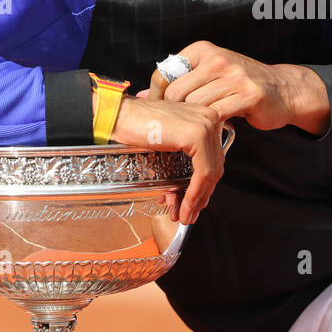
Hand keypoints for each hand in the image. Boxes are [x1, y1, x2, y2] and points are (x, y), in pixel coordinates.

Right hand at [110, 93, 224, 225]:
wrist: (117, 116)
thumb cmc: (134, 126)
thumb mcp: (168, 142)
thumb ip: (183, 159)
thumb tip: (187, 191)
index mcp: (205, 116)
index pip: (213, 157)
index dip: (205, 184)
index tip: (194, 204)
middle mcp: (210, 117)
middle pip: (215, 165)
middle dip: (201, 195)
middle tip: (189, 213)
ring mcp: (206, 125)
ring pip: (211, 172)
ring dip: (197, 199)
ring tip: (184, 215)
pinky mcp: (197, 135)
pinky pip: (204, 173)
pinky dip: (195, 193)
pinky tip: (184, 206)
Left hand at [145, 41, 328, 134]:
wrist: (284, 89)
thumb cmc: (241, 84)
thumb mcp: (208, 74)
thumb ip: (178, 82)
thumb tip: (142, 96)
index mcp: (203, 50)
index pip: (165, 73)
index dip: (156, 96)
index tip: (161, 112)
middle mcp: (218, 59)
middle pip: (176, 93)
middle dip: (175, 113)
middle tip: (181, 124)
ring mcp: (234, 76)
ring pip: (195, 106)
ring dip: (195, 121)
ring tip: (200, 126)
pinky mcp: (248, 95)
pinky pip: (217, 115)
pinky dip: (212, 125)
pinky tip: (215, 128)